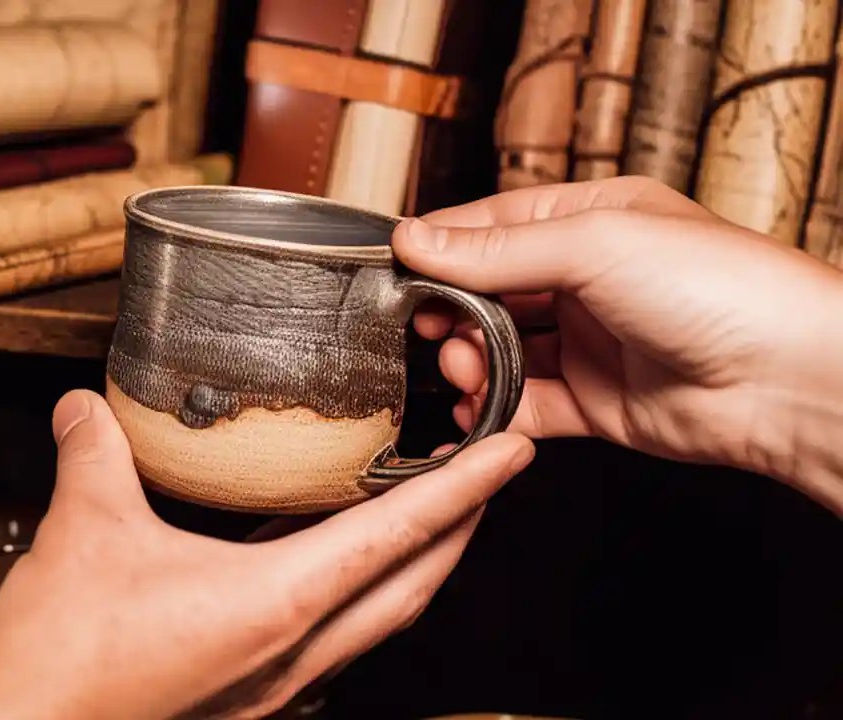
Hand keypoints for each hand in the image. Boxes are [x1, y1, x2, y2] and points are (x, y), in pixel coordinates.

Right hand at [0, 389, 532, 719]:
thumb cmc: (64, 657)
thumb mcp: (85, 529)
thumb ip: (96, 452)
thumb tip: (86, 407)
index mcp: (275, 603)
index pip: (395, 534)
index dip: (465, 487)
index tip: (515, 450)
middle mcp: (293, 651)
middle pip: (412, 585)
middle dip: (462, 527)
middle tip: (488, 475)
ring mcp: (277, 685)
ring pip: (380, 620)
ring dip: (415, 567)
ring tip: (427, 517)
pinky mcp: (250, 698)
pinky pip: (333, 642)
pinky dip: (357, 598)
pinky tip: (329, 573)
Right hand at [392, 175, 842, 514]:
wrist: (789, 380)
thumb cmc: (719, 288)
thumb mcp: (593, 244)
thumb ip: (496, 251)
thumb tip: (415, 240)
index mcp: (591, 219)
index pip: (492, 227)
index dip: (439, 247)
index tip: (393, 268)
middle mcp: (587, 280)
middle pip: (489, 293)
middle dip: (450, 312)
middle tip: (424, 329)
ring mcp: (590, 343)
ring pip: (501, 352)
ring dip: (470, 363)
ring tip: (463, 371)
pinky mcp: (595, 403)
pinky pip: (526, 406)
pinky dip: (494, 413)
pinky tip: (475, 414)